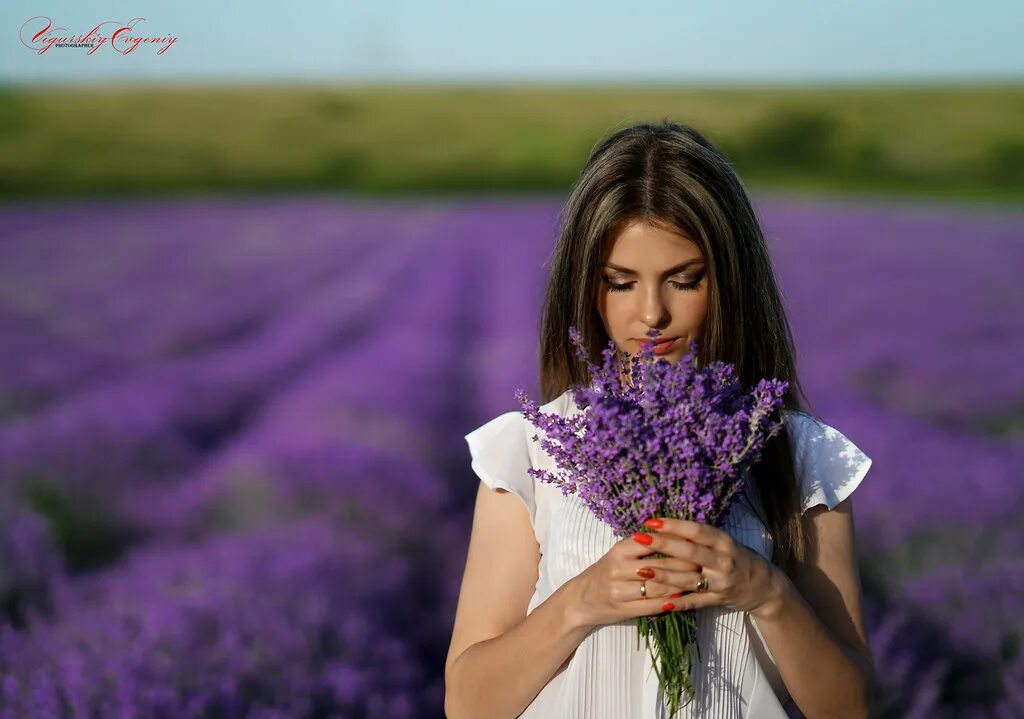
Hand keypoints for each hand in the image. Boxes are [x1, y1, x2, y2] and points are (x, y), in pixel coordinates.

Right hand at [564, 531, 703, 630]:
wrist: (581, 599)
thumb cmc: (606, 572)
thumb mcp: (619, 554)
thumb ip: (643, 546)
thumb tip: (676, 537)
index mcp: (619, 550)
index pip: (653, 544)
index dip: (676, 545)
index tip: (697, 544)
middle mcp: (618, 568)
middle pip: (659, 566)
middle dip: (685, 566)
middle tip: (705, 565)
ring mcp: (620, 590)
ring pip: (658, 587)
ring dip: (681, 586)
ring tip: (699, 583)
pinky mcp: (623, 609)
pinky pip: (650, 605)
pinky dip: (668, 603)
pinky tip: (682, 600)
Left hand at [638, 517, 785, 618]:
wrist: (765, 588)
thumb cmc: (739, 558)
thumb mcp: (725, 543)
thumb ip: (701, 537)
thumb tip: (669, 524)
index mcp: (724, 542)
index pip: (696, 531)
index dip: (673, 525)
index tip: (651, 521)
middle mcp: (723, 561)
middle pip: (689, 552)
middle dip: (663, 544)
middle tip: (639, 538)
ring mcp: (720, 582)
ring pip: (688, 578)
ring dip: (663, 575)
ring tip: (640, 570)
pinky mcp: (717, 600)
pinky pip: (694, 601)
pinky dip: (677, 602)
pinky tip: (658, 600)